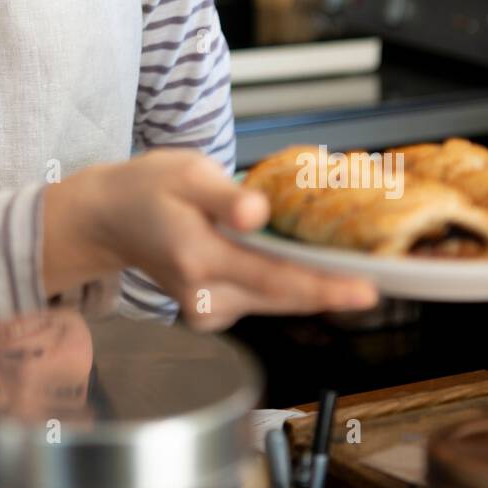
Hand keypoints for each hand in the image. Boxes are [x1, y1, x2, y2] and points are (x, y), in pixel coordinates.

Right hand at [68, 147, 379, 330]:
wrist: (111, 219)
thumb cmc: (149, 189)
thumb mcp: (186, 173)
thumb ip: (225, 197)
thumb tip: (259, 214)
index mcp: (199, 257)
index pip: (274, 279)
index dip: (325, 287)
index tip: (367, 292)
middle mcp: (205, 294)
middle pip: (284, 296)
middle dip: (331, 286)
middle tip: (376, 273)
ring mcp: (207, 310)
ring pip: (276, 300)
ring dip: (309, 282)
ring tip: (338, 259)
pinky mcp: (212, 314)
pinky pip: (262, 299)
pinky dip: (283, 282)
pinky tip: (288, 260)